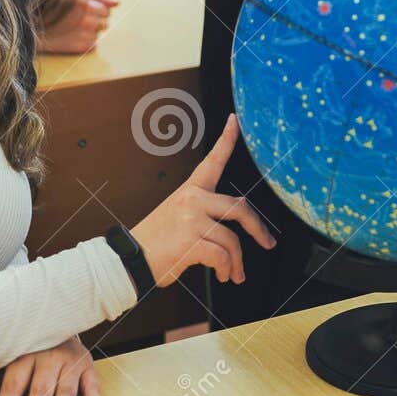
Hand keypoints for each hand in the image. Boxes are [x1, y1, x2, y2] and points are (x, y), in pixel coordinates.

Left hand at [0, 336, 99, 395]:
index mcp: (24, 356)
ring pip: (66, 393)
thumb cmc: (27, 350)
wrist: (58, 322)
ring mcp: (70, 362)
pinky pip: (93, 388)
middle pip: (41, 391)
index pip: (13, 387)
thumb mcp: (6, 362)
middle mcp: (48, 358)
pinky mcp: (89, 366)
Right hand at [37, 0, 118, 53]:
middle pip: (106, 23)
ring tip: (74, 30)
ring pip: (99, 34)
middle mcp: (87, 19)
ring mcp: (85, 35)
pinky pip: (94, 44)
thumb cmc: (58, 12)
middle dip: (96, 22)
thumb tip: (117, 3)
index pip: (107, 11)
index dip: (98, 11)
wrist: (39, 31)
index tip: (84, 12)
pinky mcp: (83, 48)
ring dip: (90, 32)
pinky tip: (73, 38)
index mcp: (85, 4)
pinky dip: (86, 42)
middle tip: (78, 22)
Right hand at [131, 115, 275, 286]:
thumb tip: (231, 233)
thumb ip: (203, 215)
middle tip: (267, 243)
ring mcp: (192, 220)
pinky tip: (222, 275)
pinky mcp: (191, 242)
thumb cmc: (156, 242)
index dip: (226, 139)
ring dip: (237, 262)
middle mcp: (193, 200)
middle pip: (239, 208)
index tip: (236, 120)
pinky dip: (226, 269)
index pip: (212, 160)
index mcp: (190, 190)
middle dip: (258, 229)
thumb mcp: (177, 216)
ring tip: (234, 274)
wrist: (130, 260)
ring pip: (232, 240)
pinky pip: (222, 256)